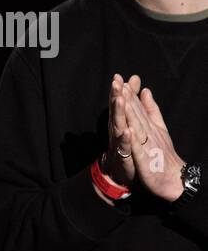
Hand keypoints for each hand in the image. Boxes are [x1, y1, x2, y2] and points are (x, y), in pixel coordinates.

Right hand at [101, 73, 136, 187]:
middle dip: (115, 97)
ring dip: (118, 113)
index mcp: (121, 123)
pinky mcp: (123, 156)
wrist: (121, 174)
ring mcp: (119, 143)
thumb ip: (134, 104)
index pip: (120, 104)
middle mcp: (116, 131)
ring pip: (118, 126)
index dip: (119, 91)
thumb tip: (134, 84)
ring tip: (119, 100)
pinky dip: (124, 139)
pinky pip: (124, 147)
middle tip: (115, 83)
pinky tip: (127, 131)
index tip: (119, 76)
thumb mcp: (130, 124)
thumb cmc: (126, 148)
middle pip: (116, 112)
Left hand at [122, 79, 185, 200]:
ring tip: (122, 98)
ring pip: (137, 127)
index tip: (119, 79)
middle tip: (118, 81)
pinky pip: (138, 149)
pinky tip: (127, 130)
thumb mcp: (156, 129)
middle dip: (127, 97)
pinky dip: (132, 140)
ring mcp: (147, 145)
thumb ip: (151, 111)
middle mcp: (149, 133)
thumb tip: (145, 91)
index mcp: (149, 126)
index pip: (137, 108)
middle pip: (136, 113)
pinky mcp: (145, 160)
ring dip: (130, 112)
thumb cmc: (161, 154)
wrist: (172, 178)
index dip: (128, 94)